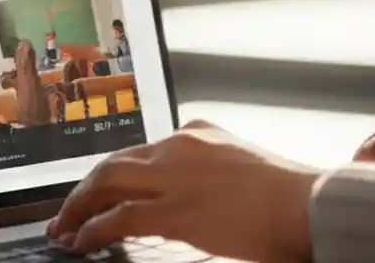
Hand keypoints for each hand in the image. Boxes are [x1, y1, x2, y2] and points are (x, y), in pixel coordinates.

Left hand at [48, 120, 318, 261]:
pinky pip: (118, 217)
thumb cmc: (292, 196)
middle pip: (114, 162)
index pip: (140, 151)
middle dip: (85, 188)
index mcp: (197, 132)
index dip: (113, 175)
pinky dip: (92, 229)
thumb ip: (213, 174)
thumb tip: (199, 201)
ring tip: (64, 230)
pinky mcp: (175, 209)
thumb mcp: (244, 168)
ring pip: (106, 182)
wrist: (310, 204)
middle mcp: (179, 145)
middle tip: (67, 212)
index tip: (99, 192)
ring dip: (78, 207)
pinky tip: (81, 242)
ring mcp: (174, 176)